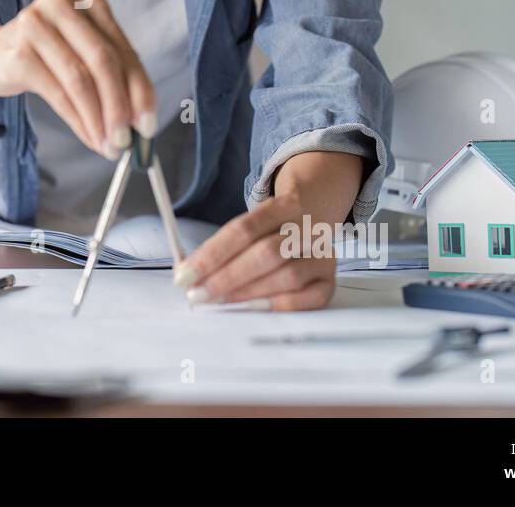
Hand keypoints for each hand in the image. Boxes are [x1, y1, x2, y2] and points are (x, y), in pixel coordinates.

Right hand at [0, 0, 155, 157]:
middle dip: (120, 107)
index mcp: (89, 1)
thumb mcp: (80, 54)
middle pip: (104, 62)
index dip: (141, 90)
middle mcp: (63, 4)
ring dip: (98, 119)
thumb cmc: (42, 56)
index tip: (148, 125)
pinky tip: (87, 137)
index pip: (123, 51)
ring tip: (108, 145)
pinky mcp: (19, 52)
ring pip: (80, 79)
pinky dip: (77, 120)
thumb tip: (140, 121)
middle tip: (128, 141)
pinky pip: (57, 93)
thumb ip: (112, 77)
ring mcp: (36, 25)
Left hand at [171, 151, 363, 310]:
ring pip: (287, 275)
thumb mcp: (250, 224)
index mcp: (283, 206)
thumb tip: (187, 273)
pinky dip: (279, 304)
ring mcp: (322, 254)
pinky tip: (254, 308)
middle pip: (266, 253)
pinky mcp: (329, 279)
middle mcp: (306, 228)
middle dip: (226, 278)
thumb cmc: (271, 229)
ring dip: (248, 293)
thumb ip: (222, 246)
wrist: (316, 215)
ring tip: (219, 302)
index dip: (212, 254)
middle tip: (198, 295)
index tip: (184, 274)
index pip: (243, 229)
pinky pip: (309, 297)